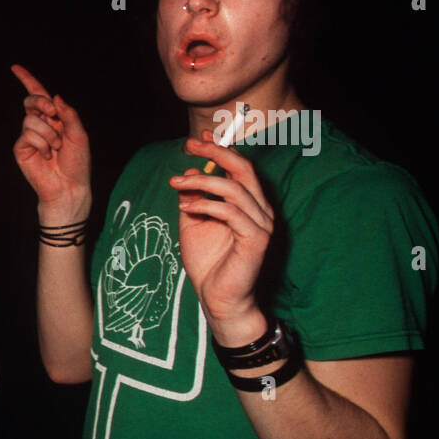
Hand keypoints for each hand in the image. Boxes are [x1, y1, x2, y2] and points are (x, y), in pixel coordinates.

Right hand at [11, 65, 91, 219]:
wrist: (69, 186)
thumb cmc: (77, 163)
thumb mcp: (79, 134)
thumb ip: (69, 114)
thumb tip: (55, 97)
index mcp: (54, 119)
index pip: (39, 95)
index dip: (27, 80)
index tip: (15, 67)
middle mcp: (40, 125)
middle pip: (31, 101)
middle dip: (41, 103)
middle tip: (53, 115)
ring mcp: (29, 137)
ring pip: (31, 120)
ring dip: (48, 133)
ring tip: (55, 148)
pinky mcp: (21, 148)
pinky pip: (28, 135)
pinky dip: (41, 144)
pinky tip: (46, 156)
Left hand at [168, 132, 274, 332]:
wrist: (218, 300)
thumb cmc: (209, 264)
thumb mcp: (193, 223)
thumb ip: (194, 198)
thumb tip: (193, 171)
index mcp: (249, 205)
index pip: (240, 169)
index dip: (221, 149)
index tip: (198, 138)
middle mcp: (260, 210)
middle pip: (243, 170)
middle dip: (216, 153)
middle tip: (189, 146)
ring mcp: (261, 224)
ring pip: (234, 189)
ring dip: (201, 182)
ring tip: (177, 183)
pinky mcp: (256, 239)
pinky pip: (231, 212)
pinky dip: (206, 205)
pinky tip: (186, 207)